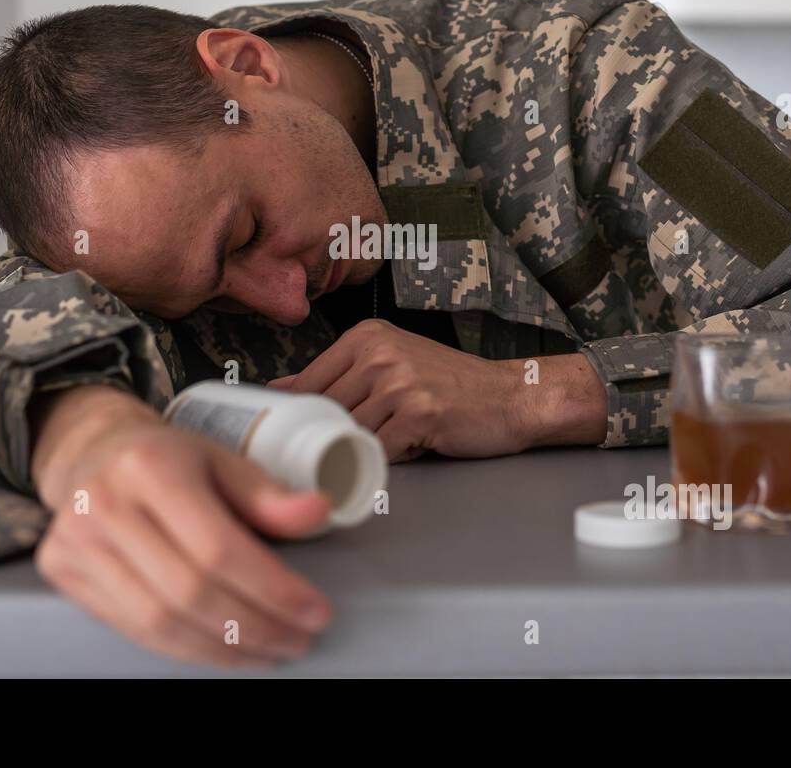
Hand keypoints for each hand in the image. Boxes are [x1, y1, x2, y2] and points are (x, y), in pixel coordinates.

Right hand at [28, 384, 333, 668]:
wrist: (92, 452)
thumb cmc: (168, 460)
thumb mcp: (222, 461)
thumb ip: (269, 495)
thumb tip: (320, 512)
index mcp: (151, 467)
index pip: (219, 548)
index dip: (272, 590)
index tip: (315, 612)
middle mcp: (105, 504)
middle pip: (190, 591)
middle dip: (255, 627)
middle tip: (298, 639)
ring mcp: (76, 541)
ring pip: (159, 621)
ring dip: (224, 649)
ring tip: (269, 650)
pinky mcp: (62, 570)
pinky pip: (133, 629)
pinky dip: (186, 648)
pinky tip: (224, 649)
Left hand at [268, 319, 535, 460]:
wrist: (510, 395)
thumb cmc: (451, 384)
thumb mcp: (390, 361)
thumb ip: (336, 373)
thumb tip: (279, 387)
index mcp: (367, 336)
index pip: (308, 381)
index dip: (305, 413)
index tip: (303, 429)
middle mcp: (379, 353)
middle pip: (328, 411)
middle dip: (341, 432)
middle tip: (365, 435)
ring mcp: (398, 383)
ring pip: (353, 432)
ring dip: (372, 443)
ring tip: (399, 432)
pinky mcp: (417, 413)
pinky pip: (381, 449)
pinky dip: (394, 455)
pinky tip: (415, 441)